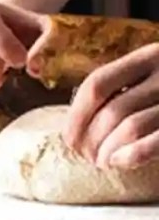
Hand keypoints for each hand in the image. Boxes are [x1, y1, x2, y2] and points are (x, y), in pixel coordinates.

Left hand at [63, 43, 158, 168]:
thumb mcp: (157, 73)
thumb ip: (127, 87)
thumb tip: (79, 123)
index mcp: (150, 56)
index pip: (97, 84)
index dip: (76, 115)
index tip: (69, 139)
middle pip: (110, 110)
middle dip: (90, 140)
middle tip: (88, 157)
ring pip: (129, 126)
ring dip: (107, 151)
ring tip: (104, 162)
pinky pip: (156, 140)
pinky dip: (133, 153)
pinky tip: (119, 163)